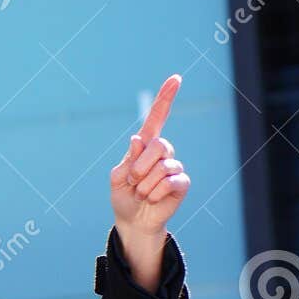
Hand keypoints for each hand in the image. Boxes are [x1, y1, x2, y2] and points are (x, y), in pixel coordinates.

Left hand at [110, 74, 190, 246]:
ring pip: (161, 168)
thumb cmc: (124, 196)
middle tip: (133, 182)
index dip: (166, 98)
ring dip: (144, 185)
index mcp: (145, 146)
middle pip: (158, 145)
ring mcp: (173, 167)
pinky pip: (169, 183)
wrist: (132, 220)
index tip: (175, 78)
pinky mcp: (181, 183)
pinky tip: (152, 199)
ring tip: (141, 193)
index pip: (157, 118)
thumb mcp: (117, 178)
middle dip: (139, 167)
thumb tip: (138, 138)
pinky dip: (154, 194)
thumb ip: (127, 159)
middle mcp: (162, 153)